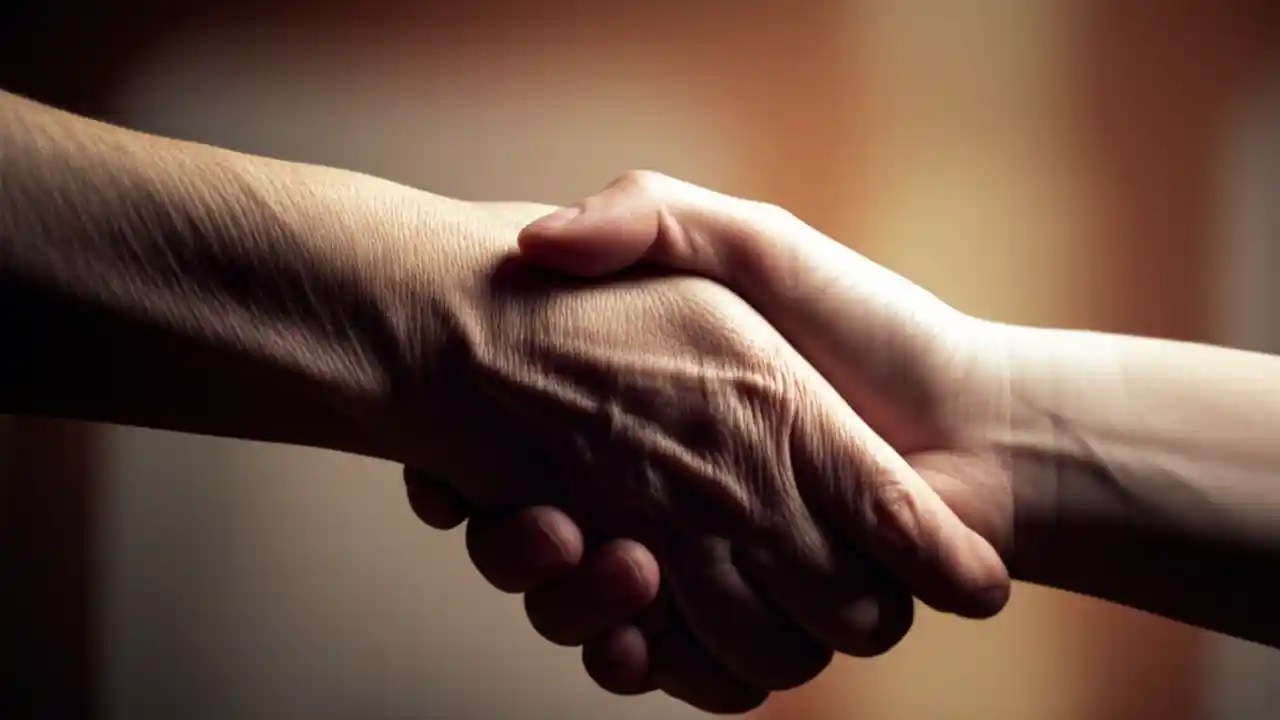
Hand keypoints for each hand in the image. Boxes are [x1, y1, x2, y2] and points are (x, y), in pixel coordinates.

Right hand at [374, 188, 1006, 710]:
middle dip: (521, 553)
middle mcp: (659, 496)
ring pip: (587, 610)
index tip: (450, 473)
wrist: (976, 428)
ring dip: (573, 608)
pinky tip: (635, 639)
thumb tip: (538, 238)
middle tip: (542, 529)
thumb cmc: (867, 328)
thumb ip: (654, 220)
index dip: (467, 472)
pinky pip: (658, 663)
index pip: (516, 454)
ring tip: (613, 571)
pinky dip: (637, 661)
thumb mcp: (753, 246)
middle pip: (540, 545)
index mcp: (649, 418)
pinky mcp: (735, 623)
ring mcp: (694, 563)